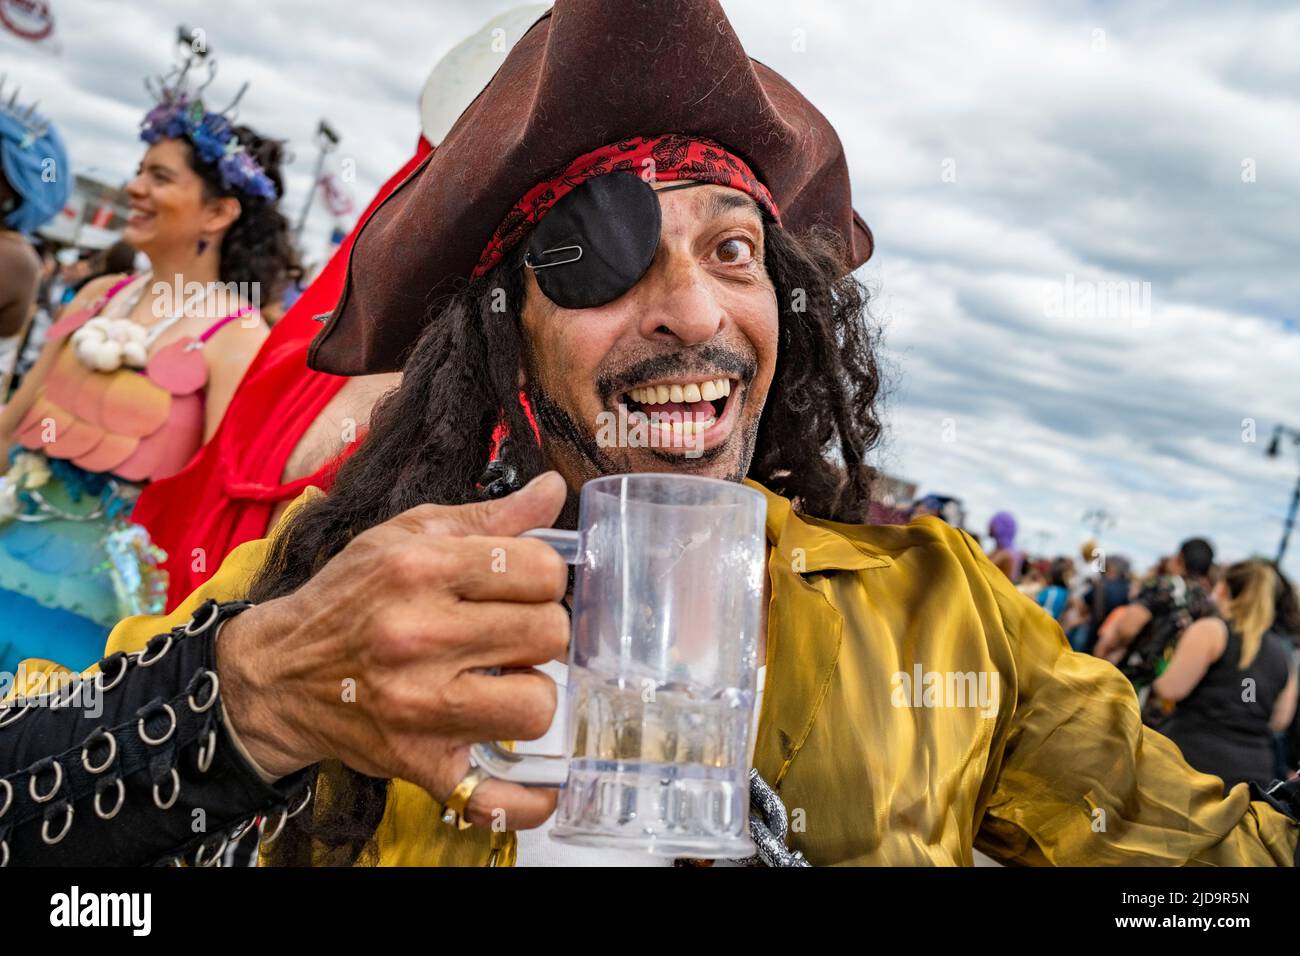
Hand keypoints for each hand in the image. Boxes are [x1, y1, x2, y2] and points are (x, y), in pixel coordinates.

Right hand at [217, 471, 570, 829]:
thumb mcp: (406, 536)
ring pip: (537, 705)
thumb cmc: (349, 597)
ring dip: (532, 695)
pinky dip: (529, 800)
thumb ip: (488, 517)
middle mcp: (419, 635)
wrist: (277, 673)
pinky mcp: (418, 762)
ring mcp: (419, 705)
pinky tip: (541, 783)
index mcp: (422, 569)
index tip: (523, 589)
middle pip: (550, 634)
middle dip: (542, 632)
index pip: (542, 570)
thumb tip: (555, 490)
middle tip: (513, 637)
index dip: (544, 580)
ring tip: (504, 683)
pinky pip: (495, 797)